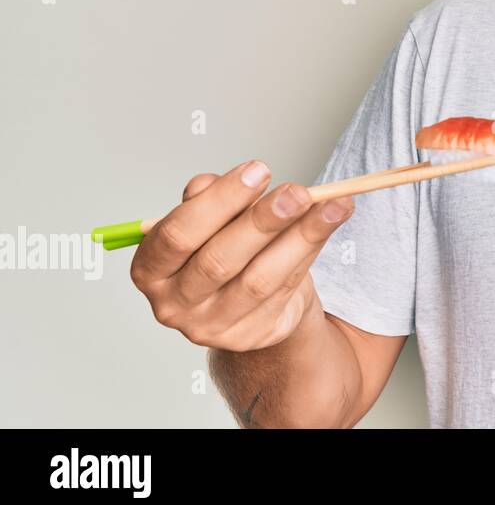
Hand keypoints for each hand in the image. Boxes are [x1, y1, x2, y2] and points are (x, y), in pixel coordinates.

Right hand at [130, 161, 354, 350]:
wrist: (246, 296)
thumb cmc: (223, 245)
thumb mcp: (211, 219)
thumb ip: (213, 199)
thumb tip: (227, 180)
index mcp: (151, 268)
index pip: (178, 234)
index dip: (219, 201)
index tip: (259, 170)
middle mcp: (175, 304)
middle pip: (219, 261)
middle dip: (263, 222)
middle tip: (298, 192)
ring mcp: (212, 326)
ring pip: (260, 280)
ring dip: (301, 237)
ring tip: (332, 205)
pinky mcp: (252, 335)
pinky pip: (286, 290)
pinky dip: (311, 252)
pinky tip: (330, 224)